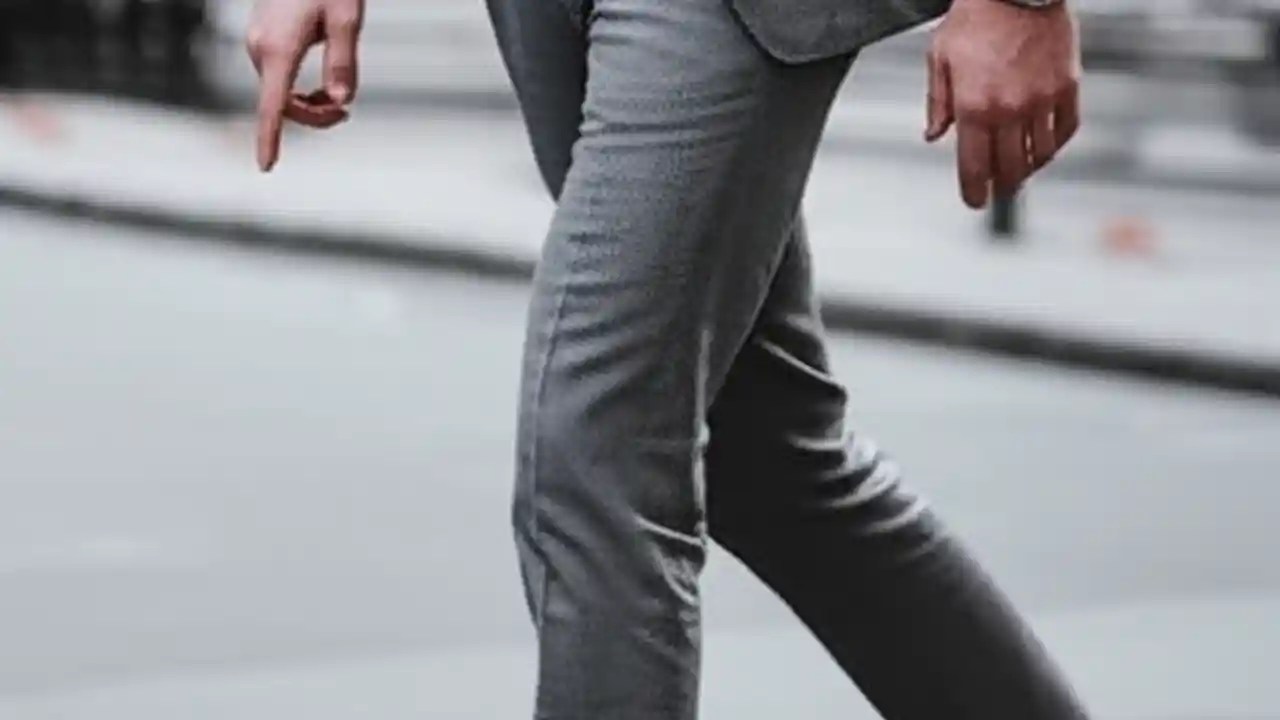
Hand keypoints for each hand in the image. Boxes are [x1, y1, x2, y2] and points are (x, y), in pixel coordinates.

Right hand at [245, 0, 364, 171]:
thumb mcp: (346, 18)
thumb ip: (343, 62)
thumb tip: (341, 101)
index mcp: (278, 49)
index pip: (273, 105)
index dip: (270, 138)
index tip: (266, 166)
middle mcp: (260, 49)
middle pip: (282, 104)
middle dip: (314, 116)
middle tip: (346, 112)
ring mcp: (258, 43)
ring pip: (280, 93)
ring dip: (309, 103)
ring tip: (339, 98)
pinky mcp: (263, 38)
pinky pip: (278, 78)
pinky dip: (299, 89)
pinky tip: (322, 86)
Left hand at [924, 0, 1080, 208]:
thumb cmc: (976, 17)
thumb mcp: (940, 58)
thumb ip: (938, 103)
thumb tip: (935, 135)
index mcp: (974, 107)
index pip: (974, 167)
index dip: (973, 192)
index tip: (974, 201)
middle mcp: (1009, 110)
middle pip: (1010, 169)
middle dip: (1001, 185)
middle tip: (997, 189)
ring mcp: (1042, 101)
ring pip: (1040, 155)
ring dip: (1029, 168)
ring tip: (1021, 169)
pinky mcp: (1067, 87)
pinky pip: (1066, 129)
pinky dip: (1055, 144)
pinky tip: (1046, 147)